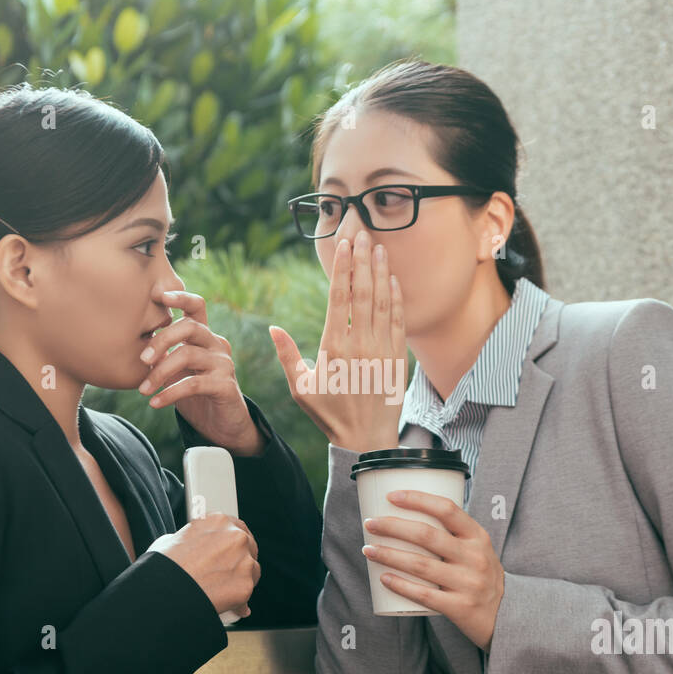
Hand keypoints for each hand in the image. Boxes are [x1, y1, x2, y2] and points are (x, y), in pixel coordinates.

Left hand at [138, 289, 264, 455]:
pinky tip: (155, 403)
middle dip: (161, 340)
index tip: (156, 295)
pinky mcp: (225, 385)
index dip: (179, 297)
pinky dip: (169, 393)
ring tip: (142, 390)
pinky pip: (193, 384)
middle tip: (141, 358)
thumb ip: (161, 356)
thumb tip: (130, 343)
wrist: (222, 425)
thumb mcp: (175, 371)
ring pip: (188, 355)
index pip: (196, 306)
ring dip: (160, 372)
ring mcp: (223, 363)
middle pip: (189, 327)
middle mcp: (216, 344)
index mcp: (203, 336)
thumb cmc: (195, 395)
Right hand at [148, 512, 259, 615]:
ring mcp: (244, 561)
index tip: (230, 551)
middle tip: (227, 572)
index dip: (233, 542)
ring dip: (241, 579)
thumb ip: (193, 539)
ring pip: (252, 571)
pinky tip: (226, 605)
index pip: (237, 527)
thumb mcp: (174, 540)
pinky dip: (238, 602)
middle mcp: (236, 538)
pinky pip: (247, 594)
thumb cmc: (163, 567)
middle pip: (249, 547)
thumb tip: (192, 547)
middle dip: (240, 560)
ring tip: (222, 590)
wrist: (164, 590)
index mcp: (219, 521)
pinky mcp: (245, 585)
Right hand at [270, 229, 406, 452]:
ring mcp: (382, 350)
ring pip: (383, 302)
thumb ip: (287, 356)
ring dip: (381, 273)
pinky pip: (398, 321)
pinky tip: (393, 280)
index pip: (339, 298)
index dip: (342, 268)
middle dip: (363, 260)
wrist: (367, 438)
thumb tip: (274, 328)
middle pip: (363, 292)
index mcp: (334, 348)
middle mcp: (360, 344)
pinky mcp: (397, 357)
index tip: (343, 246)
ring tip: (379, 248)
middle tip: (363, 235)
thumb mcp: (301, 388)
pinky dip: (396, 298)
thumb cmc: (330, 414)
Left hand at [360, 489, 503, 653]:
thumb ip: (452, 533)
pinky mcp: (459, 607)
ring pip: (421, 565)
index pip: (447, 509)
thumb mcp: (477, 548)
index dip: (418, 499)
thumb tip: (406, 514)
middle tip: (370, 524)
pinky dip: (401, 585)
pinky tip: (384, 578)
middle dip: (393, 526)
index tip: (392, 496)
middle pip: (427, 536)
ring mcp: (468, 583)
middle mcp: (474, 557)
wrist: (506, 615)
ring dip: (389, 555)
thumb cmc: (481, 575)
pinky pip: (424, 595)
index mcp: (478, 537)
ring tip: (368, 550)